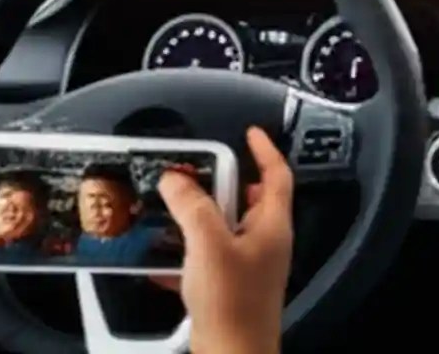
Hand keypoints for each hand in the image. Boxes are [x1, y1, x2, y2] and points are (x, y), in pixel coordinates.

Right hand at [153, 127, 292, 353]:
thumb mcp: (208, 244)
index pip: (278, 175)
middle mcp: (267, 242)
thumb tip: (177, 179)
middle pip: (250, 200)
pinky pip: (209, 260)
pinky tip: (161, 262)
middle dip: (222, 185)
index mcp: (273, 225)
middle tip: (195, 174)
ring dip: (200, 219)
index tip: (251, 133)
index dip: (266, 150)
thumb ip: (193, 207)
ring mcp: (251, 266)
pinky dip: (187, 256)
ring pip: (226, 230)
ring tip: (171, 211)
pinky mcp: (232, 287)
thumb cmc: (233, 304)